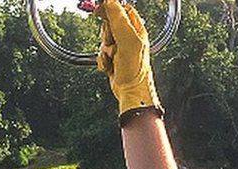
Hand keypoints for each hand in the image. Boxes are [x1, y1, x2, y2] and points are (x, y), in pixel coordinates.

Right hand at [94, 0, 161, 121]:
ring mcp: (120, 49)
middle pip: (109, 24)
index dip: (110, 8)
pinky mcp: (113, 59)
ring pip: (103, 40)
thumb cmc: (135, 68)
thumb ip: (118, 18)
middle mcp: (129, 37)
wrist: (131, 91)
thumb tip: (110, 1)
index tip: (100, 11)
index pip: (122, 9)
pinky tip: (111, 67)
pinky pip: (100, 55)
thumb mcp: (127, 39)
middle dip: (107, 35)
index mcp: (137, 29)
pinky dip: (103, 61)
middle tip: (113, 44)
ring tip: (114, 58)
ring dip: (104, 51)